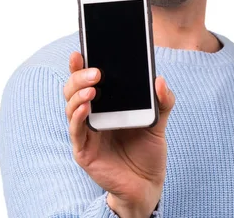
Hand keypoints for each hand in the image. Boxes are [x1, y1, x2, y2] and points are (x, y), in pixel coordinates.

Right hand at [64, 52, 174, 217]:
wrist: (147, 184)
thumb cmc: (148, 150)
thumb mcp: (159, 121)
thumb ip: (162, 101)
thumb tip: (159, 80)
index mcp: (105, 104)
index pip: (87, 79)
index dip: (81, 65)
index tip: (82, 50)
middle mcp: (91, 115)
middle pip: (74, 89)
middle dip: (79, 76)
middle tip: (95, 71)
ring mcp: (85, 132)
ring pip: (71, 106)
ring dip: (78, 94)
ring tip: (92, 87)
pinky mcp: (84, 150)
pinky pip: (76, 130)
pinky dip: (78, 116)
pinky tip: (87, 107)